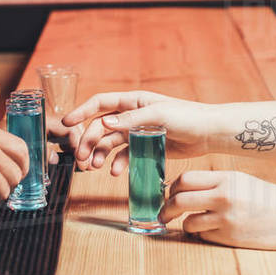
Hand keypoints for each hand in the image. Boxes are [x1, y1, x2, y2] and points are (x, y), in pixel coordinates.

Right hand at [61, 91, 210, 173]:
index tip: (66, 124)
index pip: (100, 103)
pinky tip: (116, 173)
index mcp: (132, 101)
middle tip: (81, 158)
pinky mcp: (146, 146)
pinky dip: (118, 163)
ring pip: (110, 143)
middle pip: (101, 127)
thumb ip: (131, 119)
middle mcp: (131, 115)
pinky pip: (125, 155)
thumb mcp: (158, 115)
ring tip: (94, 168)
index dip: (82, 112)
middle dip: (88, 141)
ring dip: (100, 154)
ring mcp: (137, 132)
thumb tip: (105, 123)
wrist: (209, 133)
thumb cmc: (187, 116)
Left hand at [160, 170, 275, 250]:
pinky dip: (202, 235)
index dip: (172, 187)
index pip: (185, 178)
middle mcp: (224, 196)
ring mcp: (226, 218)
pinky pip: (203, 236)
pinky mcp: (230, 237)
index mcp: (226, 178)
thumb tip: (184, 187)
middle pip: (179, 199)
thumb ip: (216, 183)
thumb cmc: (268, 199)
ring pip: (188, 222)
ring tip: (193, 224)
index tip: (169, 193)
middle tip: (163, 214)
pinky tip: (213, 232)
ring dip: (186, 224)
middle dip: (166, 208)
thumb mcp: (242, 181)